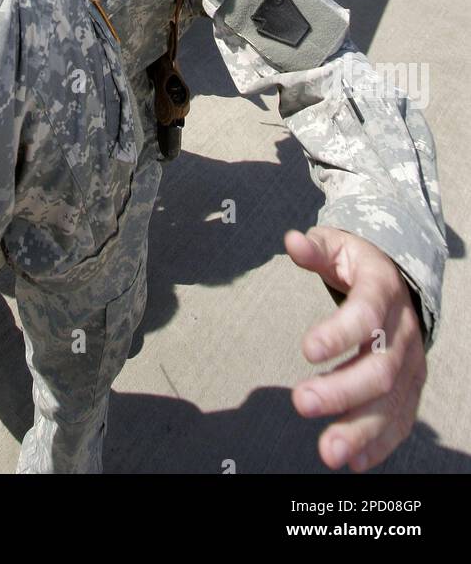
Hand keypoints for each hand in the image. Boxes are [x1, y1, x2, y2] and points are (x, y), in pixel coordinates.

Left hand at [286, 226, 426, 471]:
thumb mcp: (338, 246)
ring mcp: (411, 361)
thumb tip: (292, 242)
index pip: (366, 313)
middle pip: (381, 367)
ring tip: (329, 452)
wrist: (400, 277)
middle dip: (343, 390)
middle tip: (302, 402)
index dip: (339, 333)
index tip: (306, 350)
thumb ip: (315, 249)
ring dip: (362, 430)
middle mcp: (403, 329)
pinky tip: (354, 461)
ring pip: (393, 402)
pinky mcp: (411, 386)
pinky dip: (380, 443)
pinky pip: (401, 419)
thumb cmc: (358, 262)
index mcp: (383, 290)